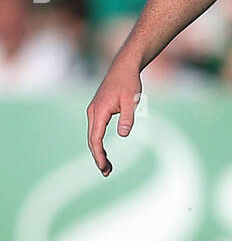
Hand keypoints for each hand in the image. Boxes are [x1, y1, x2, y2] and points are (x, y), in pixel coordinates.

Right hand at [86, 59, 141, 175]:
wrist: (124, 67)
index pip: (95, 138)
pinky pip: (96, 130)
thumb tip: (123, 134)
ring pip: (93, 136)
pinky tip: (105, 152)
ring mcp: (94, 111)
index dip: (99, 154)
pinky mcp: (98, 110)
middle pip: (92, 140)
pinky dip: (99, 143)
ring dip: (98, 152)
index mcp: (99, 111)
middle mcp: (93, 112)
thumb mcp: (132, 101)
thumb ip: (127, 118)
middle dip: (98, 157)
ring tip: (108, 167)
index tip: (104, 167)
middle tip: (106, 173)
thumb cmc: (129, 83)